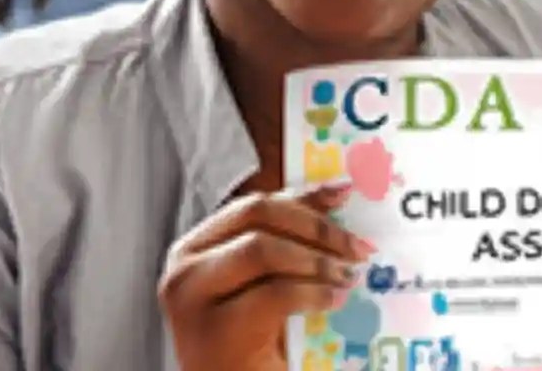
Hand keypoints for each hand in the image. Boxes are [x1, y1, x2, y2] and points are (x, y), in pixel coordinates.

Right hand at [159, 183, 372, 370]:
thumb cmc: (250, 347)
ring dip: (316, 260)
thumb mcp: (267, 283)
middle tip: (357, 247)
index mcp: (195, 248)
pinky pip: (274, 293)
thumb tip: (336, 194)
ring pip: (262, 250)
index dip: (302, 197)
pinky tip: (334, 300)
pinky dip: (313, 293)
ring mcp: (191, 298)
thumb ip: (287, 240)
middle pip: (256, 215)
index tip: (344, 194)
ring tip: (347, 276)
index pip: (252, 206)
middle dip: (315, 226)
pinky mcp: (213, 330)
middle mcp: (184, 266)